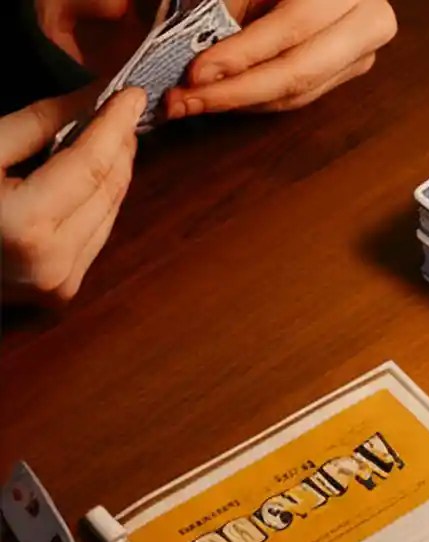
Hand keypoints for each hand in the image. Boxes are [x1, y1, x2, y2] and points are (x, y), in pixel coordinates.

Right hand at [0, 88, 143, 303]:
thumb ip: (35, 126)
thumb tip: (89, 100)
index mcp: (23, 225)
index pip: (90, 165)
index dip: (115, 125)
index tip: (134, 92)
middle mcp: (52, 262)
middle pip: (108, 189)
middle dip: (120, 144)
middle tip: (125, 106)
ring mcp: (60, 283)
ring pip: (111, 213)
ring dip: (115, 171)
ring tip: (114, 134)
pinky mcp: (63, 290)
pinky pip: (97, 234)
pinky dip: (101, 200)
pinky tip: (97, 173)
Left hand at [165, 0, 396, 117]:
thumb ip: (228, 10)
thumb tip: (199, 65)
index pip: (292, 27)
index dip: (242, 54)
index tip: (196, 73)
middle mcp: (368, 19)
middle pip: (302, 71)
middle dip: (238, 92)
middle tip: (189, 101)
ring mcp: (365, 49)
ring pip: (301, 92)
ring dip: (243, 102)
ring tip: (195, 100)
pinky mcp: (353, 68)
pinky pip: (303, 95)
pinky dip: (260, 99)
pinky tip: (226, 95)